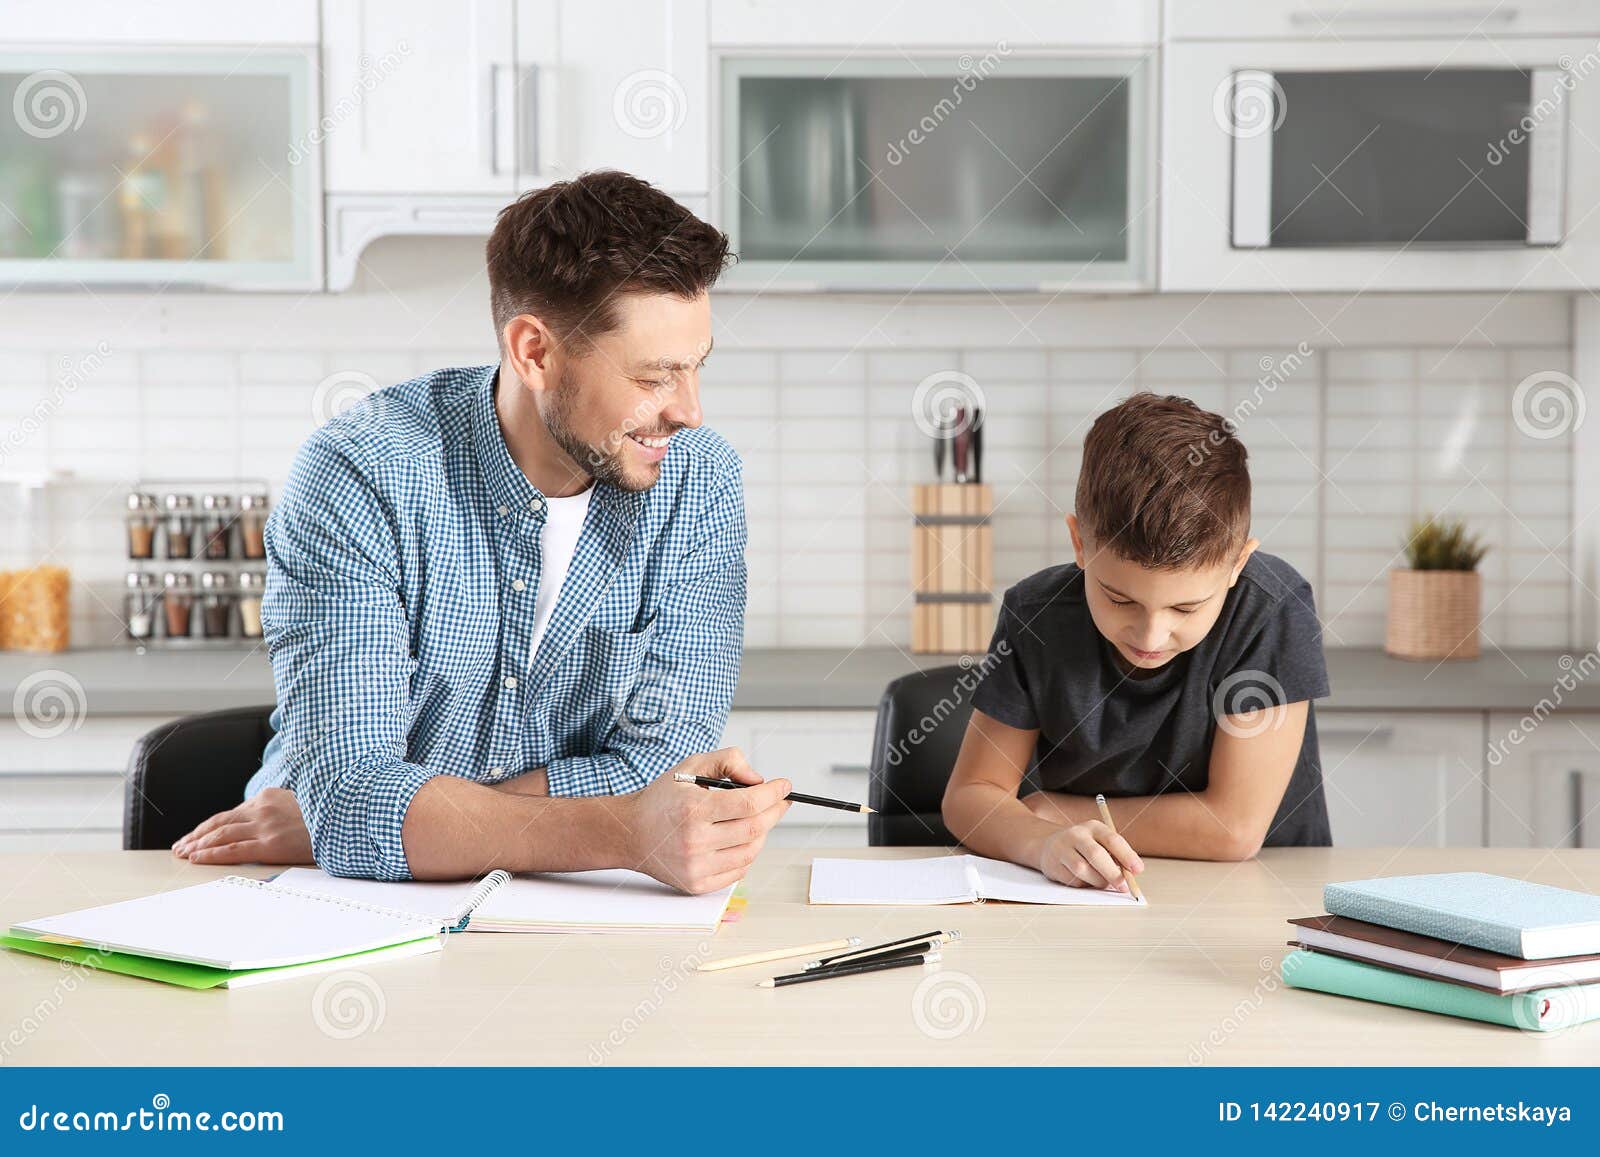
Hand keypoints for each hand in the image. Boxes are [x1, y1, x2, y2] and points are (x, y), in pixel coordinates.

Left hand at [171, 787, 314, 865]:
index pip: (232, 813)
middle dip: (197, 835)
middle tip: (181, 846)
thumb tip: (268, 824)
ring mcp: (266, 826)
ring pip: (221, 835)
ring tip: (184, 853)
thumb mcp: (302, 804)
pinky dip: (211, 854)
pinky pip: (233, 850)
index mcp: (270, 796)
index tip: (195, 835)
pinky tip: (198, 858)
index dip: (209, 825)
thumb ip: (281, 811)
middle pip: (220, 822)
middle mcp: (264, 808)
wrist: (348, 820)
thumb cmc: (328, 817)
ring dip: (198, 844)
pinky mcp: (271, 844)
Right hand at [620, 748, 790, 894]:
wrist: (632, 833)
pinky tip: (741, 838)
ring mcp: (696, 866)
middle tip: (780, 801)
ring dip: (762, 832)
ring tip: (757, 818)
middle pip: (755, 828)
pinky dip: (748, 853)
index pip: (749, 803)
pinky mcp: (697, 884)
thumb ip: (728, 761)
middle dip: (775, 811)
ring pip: (751, 851)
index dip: (773, 793)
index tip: (784, 786)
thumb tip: (759, 780)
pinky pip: (739, 870)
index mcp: (693, 809)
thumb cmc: (663, 798)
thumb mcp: (691, 766)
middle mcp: (694, 841)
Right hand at [1037, 820, 1143, 890]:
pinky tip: (1085, 880)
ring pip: (1083, 870)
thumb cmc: (1083, 846)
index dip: (1126, 855)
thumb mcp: (1100, 843)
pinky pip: (1072, 880)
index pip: (1112, 839)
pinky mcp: (1053, 865)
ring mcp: (1062, 849)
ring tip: (1103, 883)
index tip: (1137, 869)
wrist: (1049, 845)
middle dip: (1112, 873)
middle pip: (1096, 855)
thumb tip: (1131, 873)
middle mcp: (1076, 835)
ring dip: (1097, 881)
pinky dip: (1083, 884)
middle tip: (1123, 886)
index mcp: (1093, 827)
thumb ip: (1116, 855)